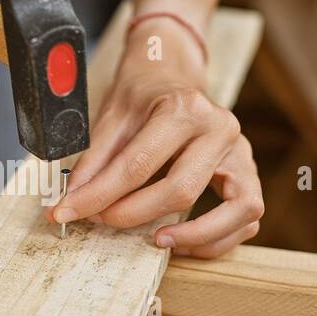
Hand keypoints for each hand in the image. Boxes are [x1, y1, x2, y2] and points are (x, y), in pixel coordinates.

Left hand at [49, 19, 263, 257]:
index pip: (138, 164)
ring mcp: (241, 152)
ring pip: (236, 209)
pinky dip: (218, 239)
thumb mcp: (112, 117)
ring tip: (157, 240)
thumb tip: (70, 202)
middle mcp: (220, 128)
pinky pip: (247, 219)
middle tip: (103, 221)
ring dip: (196, 236)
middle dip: (135, 215)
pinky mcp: (248, 173)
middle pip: (183, 190)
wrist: (172, 74)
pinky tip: (182, 240)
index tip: (67, 213)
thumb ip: (94, 161)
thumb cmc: (143, 96)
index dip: (98, 195)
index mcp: (184, 109)